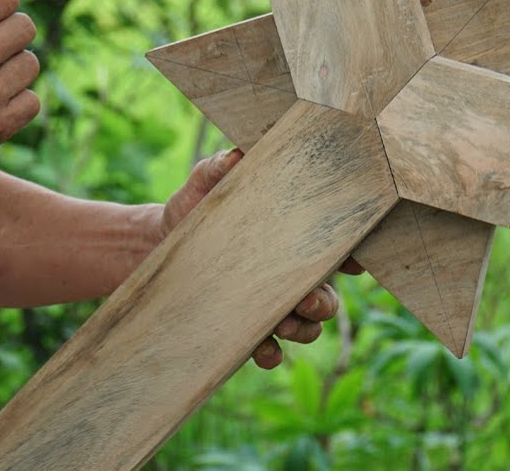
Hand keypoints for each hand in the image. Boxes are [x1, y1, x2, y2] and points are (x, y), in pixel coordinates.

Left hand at [159, 148, 363, 369]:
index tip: (354, 261)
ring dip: (304, 328)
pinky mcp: (245, 329)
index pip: (334, 246)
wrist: (155, 241)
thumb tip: (235, 156)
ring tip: (287, 323)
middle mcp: (290, 275)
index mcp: (292, 237)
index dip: (353, 254)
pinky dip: (271, 353)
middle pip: (327, 295)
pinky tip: (264, 350)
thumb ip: (219, 167)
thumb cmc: (194, 205)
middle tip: (308, 299)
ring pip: (307, 326)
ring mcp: (271, 305)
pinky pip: (269, 349)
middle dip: (324, 302)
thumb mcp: (206, 182)